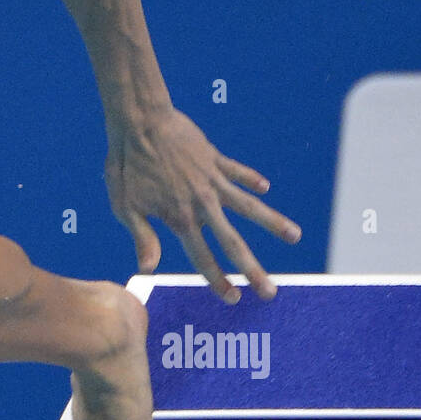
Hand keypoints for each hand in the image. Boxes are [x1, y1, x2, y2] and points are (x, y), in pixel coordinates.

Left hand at [104, 107, 299, 301]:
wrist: (140, 120)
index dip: (217, 280)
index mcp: (179, 218)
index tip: (233, 299)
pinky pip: (238, 172)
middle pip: (233, 243)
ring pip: (250, 207)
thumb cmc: (125, 164)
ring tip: (295, 236)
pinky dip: (252, 179)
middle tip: (271, 292)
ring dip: (273, 223)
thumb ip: (142, 237)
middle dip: (252, 270)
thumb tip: (147, 270)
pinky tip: (265, 187)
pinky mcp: (215, 159)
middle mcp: (202, 204)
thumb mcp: (125, 205)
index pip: (202, 258)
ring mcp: (213, 181)